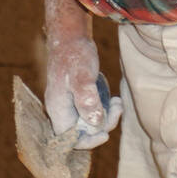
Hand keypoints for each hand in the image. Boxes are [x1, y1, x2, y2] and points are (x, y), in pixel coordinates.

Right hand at [45, 34, 122, 149]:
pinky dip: (103, 109)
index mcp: (58, 109)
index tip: (105, 133)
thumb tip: (94, 122)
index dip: (88, 141)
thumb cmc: (74, 54)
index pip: (70, 139)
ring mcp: (69, 104)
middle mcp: (61, 110)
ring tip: (118, 103)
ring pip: (88, 122)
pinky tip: (114, 99)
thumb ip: (86, 98)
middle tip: (118, 109)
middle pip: (82, 132)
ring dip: (106, 116)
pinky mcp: (77, 98)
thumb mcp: (82, 74)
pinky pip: (91, 112)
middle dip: (102, 125)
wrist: (70, 37)